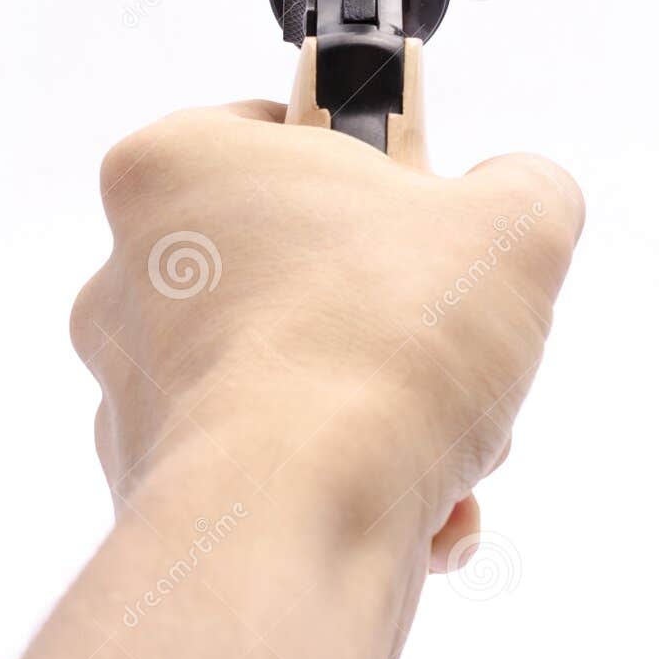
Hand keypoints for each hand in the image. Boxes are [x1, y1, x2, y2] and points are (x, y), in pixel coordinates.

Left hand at [71, 100, 583, 569]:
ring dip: (390, 409)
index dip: (371, 173)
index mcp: (178, 167)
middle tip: (448, 338)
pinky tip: (415, 510)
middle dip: (394, 314)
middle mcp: (132, 271)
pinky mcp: (155, 485)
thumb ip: (526, 187)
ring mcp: (135, 384)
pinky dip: (350, 486)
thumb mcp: (512, 225)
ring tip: (447, 440)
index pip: (276, 133)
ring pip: (298, 376)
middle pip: (299, 267)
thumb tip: (522, 199)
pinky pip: (274, 466)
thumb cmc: (379, 343)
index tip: (423, 216)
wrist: (295, 524)